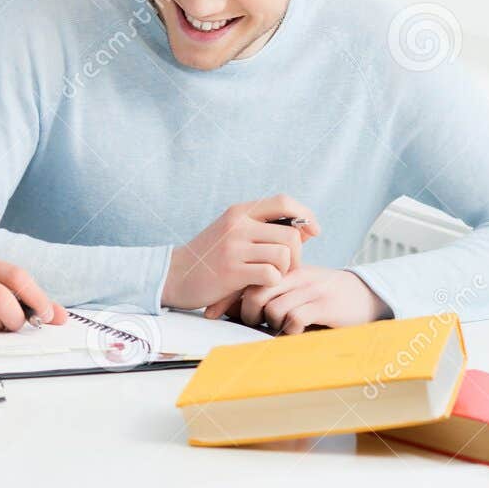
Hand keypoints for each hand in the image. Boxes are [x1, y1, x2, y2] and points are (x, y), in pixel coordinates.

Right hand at [161, 194, 320, 310]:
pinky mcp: (232, 271)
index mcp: (240, 211)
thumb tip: (307, 229)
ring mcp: (234, 247)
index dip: (306, 215)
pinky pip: (271, 275)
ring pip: (284, 255)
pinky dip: (272, 283)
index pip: (284, 201)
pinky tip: (259, 286)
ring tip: (272, 277)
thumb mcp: (234, 233)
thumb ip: (266, 230)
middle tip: (286, 268)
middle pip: (291, 234)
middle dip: (297, 255)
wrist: (175, 275)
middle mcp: (238, 224)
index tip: (313, 232)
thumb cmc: (211, 257)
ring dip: (285, 270)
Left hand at [210, 265, 392, 334]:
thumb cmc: (322, 296)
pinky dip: (290, 330)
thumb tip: (232, 307)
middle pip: (255, 291)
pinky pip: (296, 318)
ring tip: (278, 328)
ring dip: (271, 324)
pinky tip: (296, 332)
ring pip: (273, 308)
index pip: (247, 278)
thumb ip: (270, 292)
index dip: (226, 298)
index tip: (210, 312)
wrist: (364, 295)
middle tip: (254, 323)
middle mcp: (294, 275)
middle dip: (247, 314)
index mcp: (283, 269)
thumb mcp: (295, 288)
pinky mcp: (324, 304)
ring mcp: (309, 289)